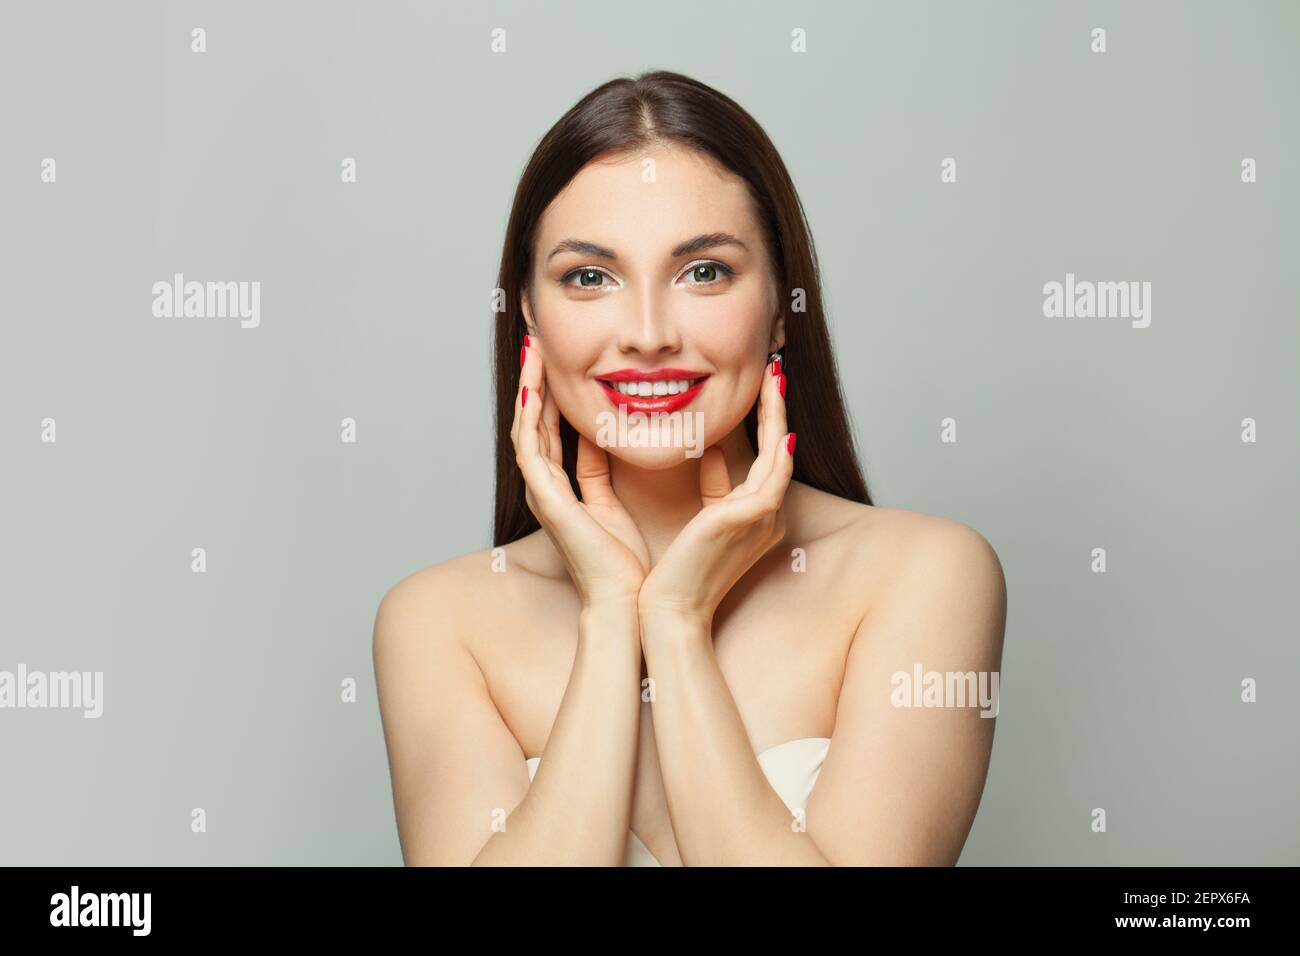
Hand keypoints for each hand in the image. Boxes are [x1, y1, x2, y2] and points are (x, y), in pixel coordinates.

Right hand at [512, 336, 649, 606]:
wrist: (625, 603)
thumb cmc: (627, 565)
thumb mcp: (615, 502)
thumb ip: (602, 470)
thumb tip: (603, 436)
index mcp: (564, 489)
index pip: (551, 430)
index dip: (550, 393)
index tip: (555, 359)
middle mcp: (548, 488)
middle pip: (533, 422)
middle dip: (533, 382)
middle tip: (536, 342)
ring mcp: (543, 494)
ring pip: (527, 429)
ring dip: (528, 389)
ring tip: (532, 352)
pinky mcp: (548, 501)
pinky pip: (532, 450)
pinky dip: (530, 418)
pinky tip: (532, 389)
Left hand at [637, 357, 794, 626]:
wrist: (670, 611)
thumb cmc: (678, 572)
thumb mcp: (701, 520)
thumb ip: (713, 486)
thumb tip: (715, 449)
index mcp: (755, 518)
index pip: (767, 459)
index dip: (767, 422)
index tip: (762, 389)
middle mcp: (767, 517)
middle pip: (780, 450)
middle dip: (777, 408)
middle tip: (775, 368)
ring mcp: (764, 518)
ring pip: (780, 452)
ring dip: (778, 412)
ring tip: (774, 376)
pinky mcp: (751, 517)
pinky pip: (773, 470)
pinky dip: (775, 441)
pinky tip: (776, 419)